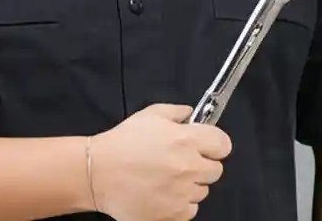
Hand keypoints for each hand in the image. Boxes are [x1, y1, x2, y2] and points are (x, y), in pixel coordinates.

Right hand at [88, 104, 230, 220]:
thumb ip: (175, 112)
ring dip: (189, 185)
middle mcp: (189, 166)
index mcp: (186, 140)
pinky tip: (162, 193)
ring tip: (165, 178)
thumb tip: (191, 115)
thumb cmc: (121, 143)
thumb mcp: (148, 115)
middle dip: (201, 165)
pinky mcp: (175, 213)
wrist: (98, 173)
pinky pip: (190, 209)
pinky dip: (180, 203)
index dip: (214, 145)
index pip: (223, 145)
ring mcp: (183, 192)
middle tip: (180, 162)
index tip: (206, 147)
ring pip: (202, 191)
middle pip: (216, 170)